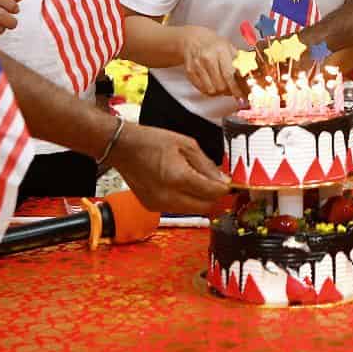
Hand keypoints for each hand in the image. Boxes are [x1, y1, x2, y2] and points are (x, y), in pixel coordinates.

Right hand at [108, 121, 229, 213]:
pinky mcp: (152, 207)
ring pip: (192, 210)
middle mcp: (168, 196)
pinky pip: (178, 208)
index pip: (212, 193)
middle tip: (217, 182)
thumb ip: (207, 165)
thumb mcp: (186, 144)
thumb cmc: (153, 141)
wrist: (122, 148)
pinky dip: (185, 200)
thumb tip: (224, 181)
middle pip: (205, 207)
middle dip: (214, 196)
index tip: (230, 182)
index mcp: (178, 178)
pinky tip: (181, 184)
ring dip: (200, 199)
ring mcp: (159, 204)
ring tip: (198, 181)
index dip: (224, 188)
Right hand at [181, 27, 245, 98]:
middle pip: (220, 85)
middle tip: (233, 91)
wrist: (194, 38)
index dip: (236, 88)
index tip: (242, 94)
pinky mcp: (189, 71)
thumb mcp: (230, 48)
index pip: (229, 75)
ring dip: (219, 92)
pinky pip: (201, 89)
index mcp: (221, 50)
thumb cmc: (214, 44)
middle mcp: (208, 57)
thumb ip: (240, 62)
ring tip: (223, 87)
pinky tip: (213, 85)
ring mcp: (197, 65)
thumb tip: (250, 76)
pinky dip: (209, 91)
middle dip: (229, 91)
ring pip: (211, 89)